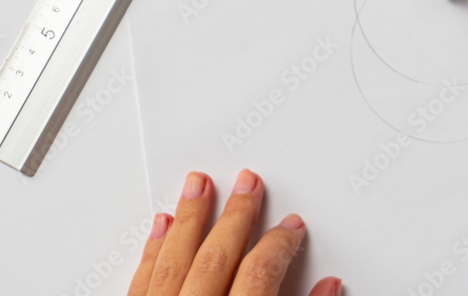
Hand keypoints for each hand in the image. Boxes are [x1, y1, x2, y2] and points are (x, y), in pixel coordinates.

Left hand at [128, 170, 340, 295]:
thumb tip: (326, 287)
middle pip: (216, 256)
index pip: (260, 273)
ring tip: (199, 184)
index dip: (279, 246)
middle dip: (236, 215)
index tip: (291, 228)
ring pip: (174, 260)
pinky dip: (152, 251)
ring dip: (189, 218)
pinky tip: (162, 226)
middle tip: (248, 183)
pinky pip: (141, 281)